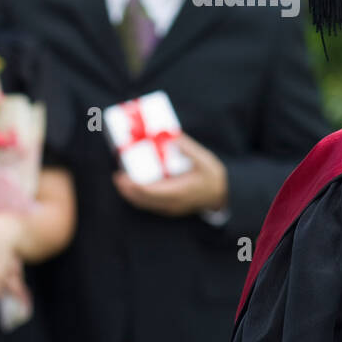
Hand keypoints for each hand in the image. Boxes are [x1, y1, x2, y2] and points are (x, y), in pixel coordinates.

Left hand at [112, 133, 227, 216]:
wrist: (223, 195)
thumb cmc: (213, 177)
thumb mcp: (204, 160)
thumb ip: (187, 147)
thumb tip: (170, 133)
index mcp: (177, 192)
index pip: (148, 191)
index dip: (132, 185)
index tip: (122, 175)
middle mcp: (171, 203)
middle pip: (142, 200)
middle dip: (127, 190)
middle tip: (117, 177)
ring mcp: (170, 208)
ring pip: (145, 204)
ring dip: (131, 194)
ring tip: (122, 181)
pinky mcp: (171, 207)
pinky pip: (150, 204)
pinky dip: (140, 196)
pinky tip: (135, 186)